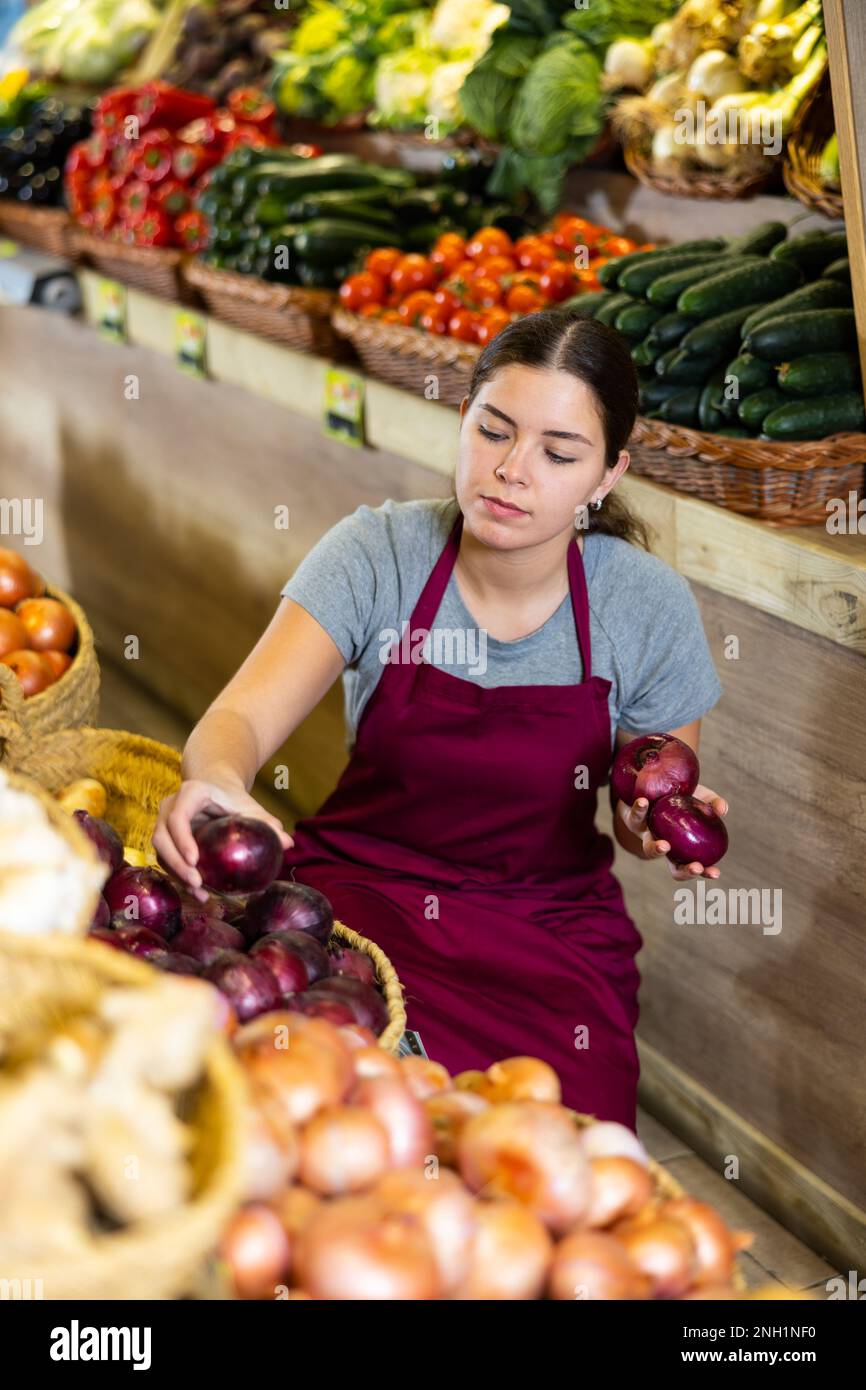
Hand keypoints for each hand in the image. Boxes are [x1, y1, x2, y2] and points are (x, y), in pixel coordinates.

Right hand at [153, 778, 293, 902]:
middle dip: (176, 863)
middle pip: (161, 837)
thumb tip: (288, 843)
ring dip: (176, 874)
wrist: (214, 786)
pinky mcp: (165, 837)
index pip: (178, 817)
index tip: (195, 861)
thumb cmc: (232, 797)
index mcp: (190, 794)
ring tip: (200, 893)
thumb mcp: (249, 806)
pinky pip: (166, 859)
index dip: (182, 839)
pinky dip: (179, 876)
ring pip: (160, 851)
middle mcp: (169, 806)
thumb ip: (266, 822)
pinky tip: (199, 892)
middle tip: (197, 883)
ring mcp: (163, 822)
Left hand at [617, 783, 727, 880]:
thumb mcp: (700, 797)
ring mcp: (647, 834)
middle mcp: (664, 844)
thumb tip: (723, 809)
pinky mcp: (632, 819)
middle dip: (685, 871)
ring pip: (649, 848)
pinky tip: (643, 802)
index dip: (704, 872)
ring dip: (656, 849)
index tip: (715, 873)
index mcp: (682, 845)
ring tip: (665, 846)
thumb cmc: (679, 796)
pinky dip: (639, 809)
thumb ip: (713, 803)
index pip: (694, 864)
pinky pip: (635, 816)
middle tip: (696, 867)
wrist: (649, 784)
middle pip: (674, 867)